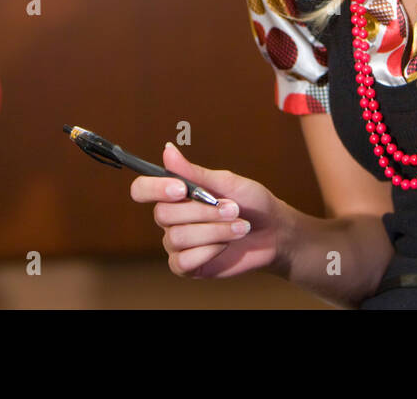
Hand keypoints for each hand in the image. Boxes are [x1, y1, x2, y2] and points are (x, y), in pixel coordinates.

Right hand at [129, 142, 287, 278]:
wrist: (274, 233)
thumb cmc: (251, 203)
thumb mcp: (226, 182)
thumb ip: (194, 172)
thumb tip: (167, 150)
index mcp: (175, 194)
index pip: (142, 189)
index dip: (154, 188)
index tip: (181, 189)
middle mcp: (170, 218)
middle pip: (162, 214)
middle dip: (203, 211)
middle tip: (233, 208)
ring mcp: (177, 243)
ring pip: (177, 237)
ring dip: (214, 230)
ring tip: (239, 226)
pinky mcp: (186, 266)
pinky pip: (183, 261)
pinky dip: (210, 250)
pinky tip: (226, 245)